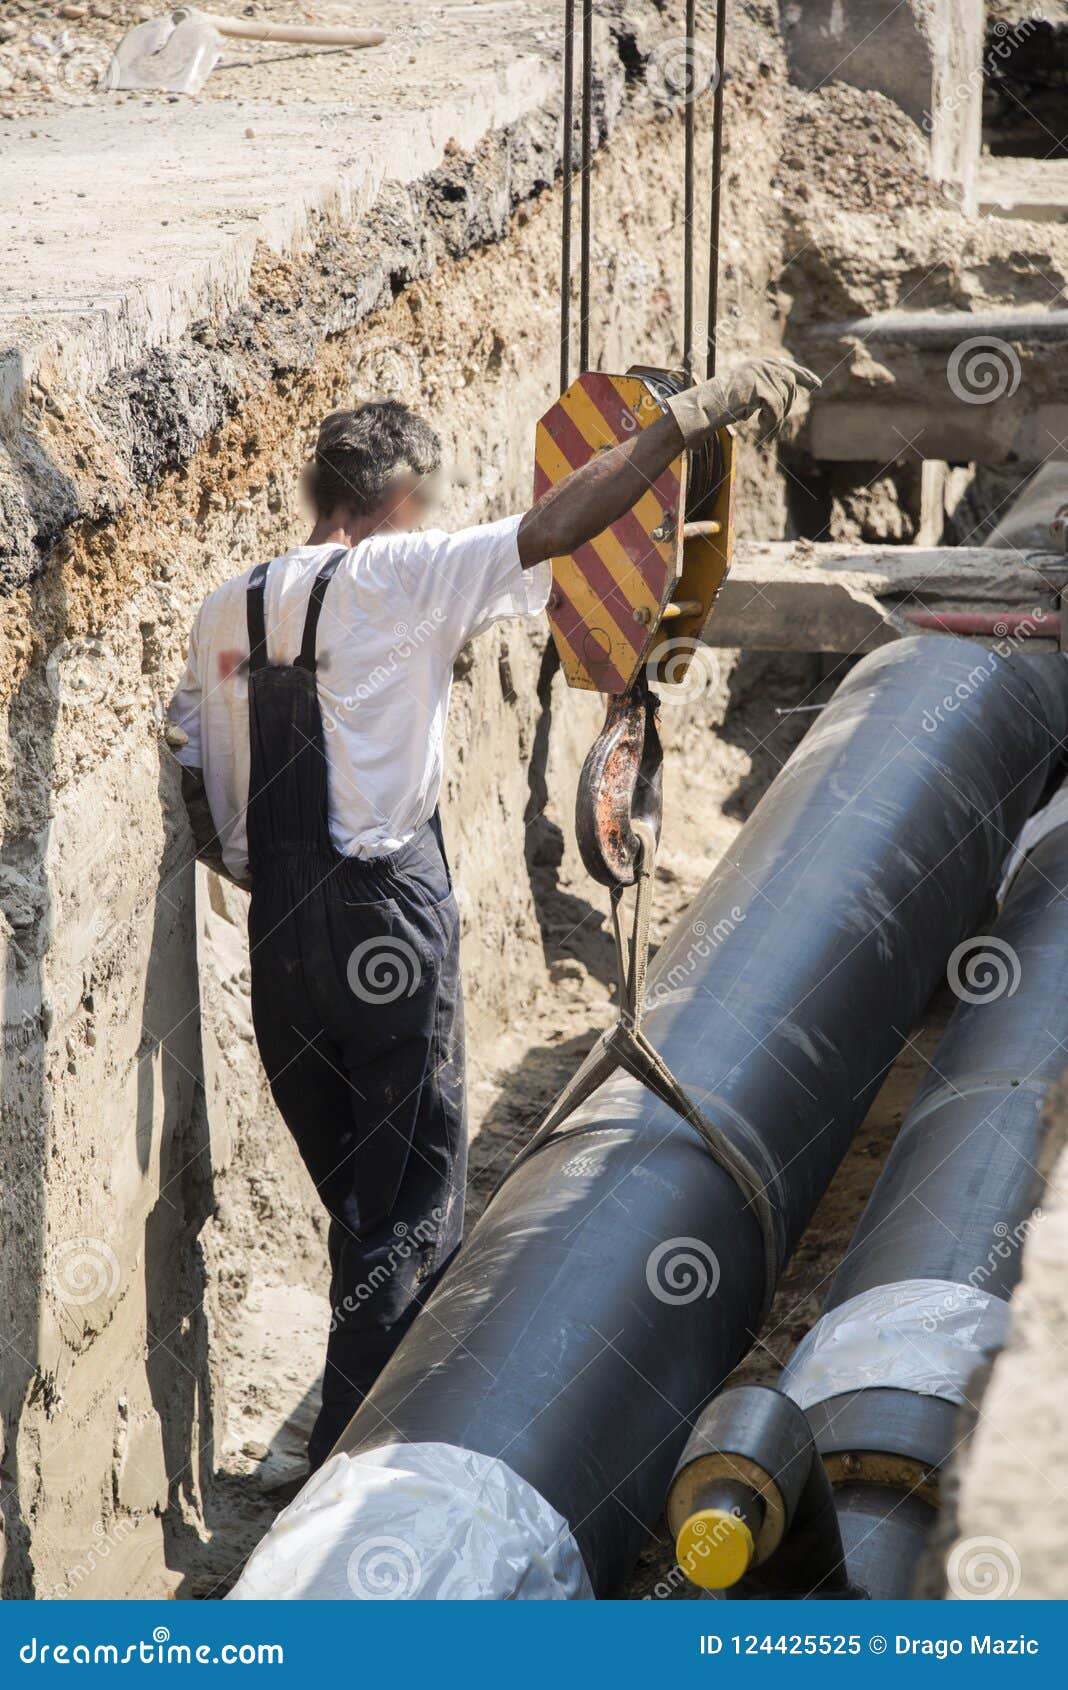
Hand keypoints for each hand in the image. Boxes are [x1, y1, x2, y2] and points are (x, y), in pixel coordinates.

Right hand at [665, 356, 820, 446]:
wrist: (703, 408)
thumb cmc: (718, 406)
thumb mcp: (745, 394)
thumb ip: (763, 390)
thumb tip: (784, 395)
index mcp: (759, 363)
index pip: (788, 367)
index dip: (804, 376)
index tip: (817, 385)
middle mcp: (762, 364)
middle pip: (790, 387)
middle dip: (786, 407)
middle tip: (771, 425)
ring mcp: (761, 374)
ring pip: (783, 400)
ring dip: (776, 419)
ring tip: (764, 429)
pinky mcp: (760, 388)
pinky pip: (776, 411)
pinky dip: (771, 424)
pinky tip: (762, 430)